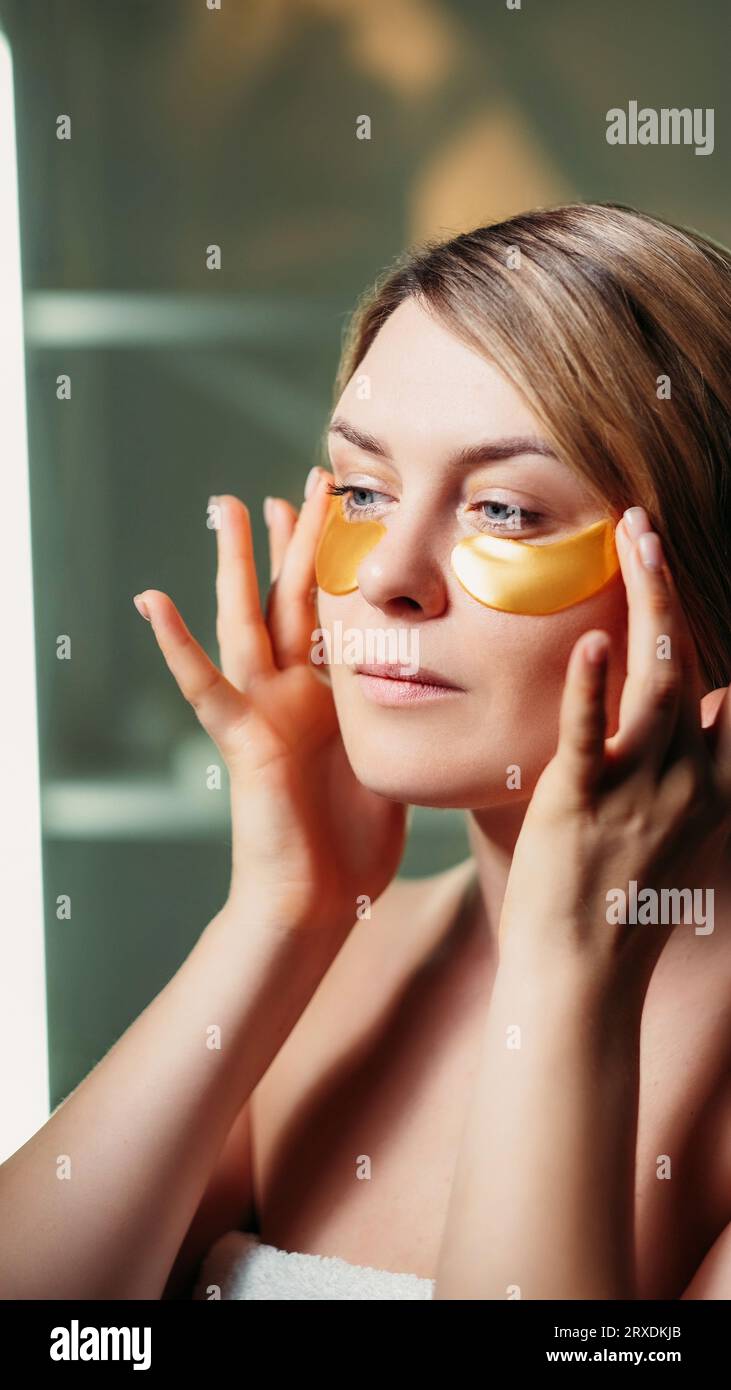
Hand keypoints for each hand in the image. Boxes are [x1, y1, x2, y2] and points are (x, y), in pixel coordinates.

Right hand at [133, 472, 406, 937]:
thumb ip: (406, 718)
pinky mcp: (243, 738)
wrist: (318, 900)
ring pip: (249, 620)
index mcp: (332, 692)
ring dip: (238, 565)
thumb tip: (455, 683)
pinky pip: (205, 685)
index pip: (338, 608)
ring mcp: (264, 709)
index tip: (362, 506)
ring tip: (228, 506)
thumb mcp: (393, 760)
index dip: (347, 561)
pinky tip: (153, 601)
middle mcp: (295, 690)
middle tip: (312, 477)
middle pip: (295, 597)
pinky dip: (177, 646)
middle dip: (302, 538)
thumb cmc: (355, 843)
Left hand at [497, 507, 730, 998]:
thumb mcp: (674, 826)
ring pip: (658, 682)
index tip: (681, 562)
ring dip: (648, 604)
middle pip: (688, 665)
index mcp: (709, 786)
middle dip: (667, 589)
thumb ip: (704, 764)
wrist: (578, 976)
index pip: (728, 691)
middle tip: (645, 522)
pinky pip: (592, 736)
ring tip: (633, 540)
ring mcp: (639, 790)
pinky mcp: (581, 802)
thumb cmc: (615, 900)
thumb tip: (723, 703)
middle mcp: (687, 781)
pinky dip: (592, 686)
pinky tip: (591, 639)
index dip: (712, 626)